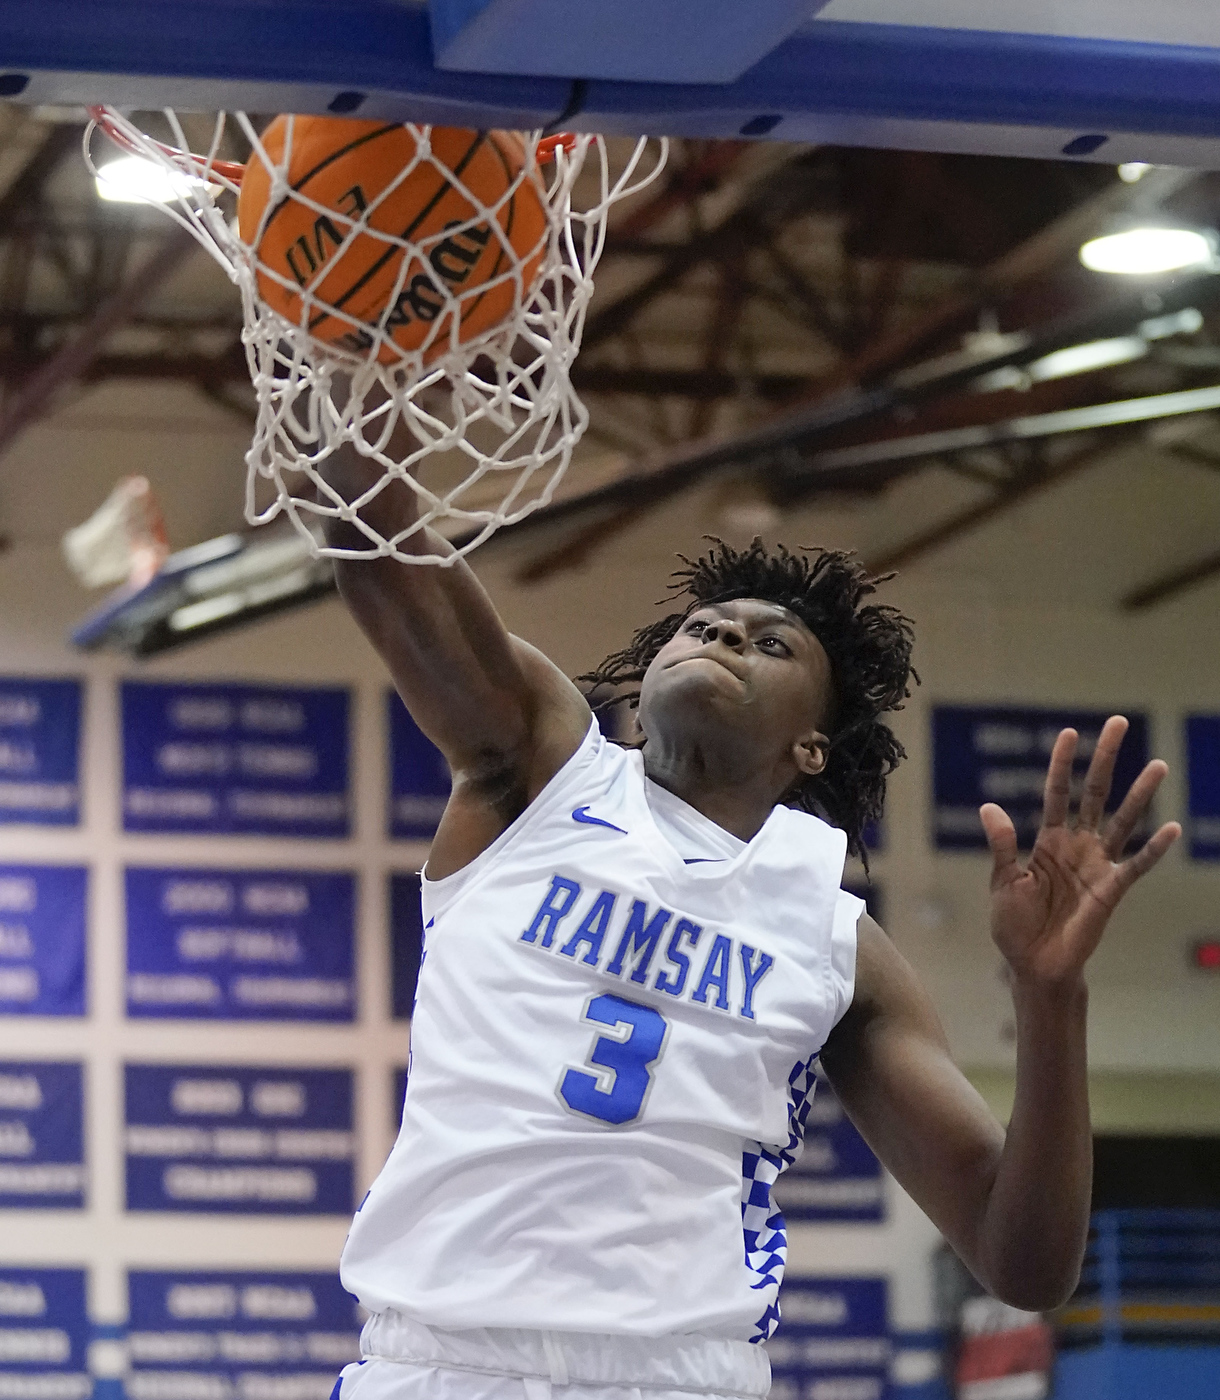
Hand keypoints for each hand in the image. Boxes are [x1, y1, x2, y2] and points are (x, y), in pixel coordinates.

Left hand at [980, 716, 1180, 987]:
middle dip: (1105, 759)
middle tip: (1118, 723)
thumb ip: (1001, 845)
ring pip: (1121, 820)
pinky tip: (1169, 828)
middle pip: (1093, 793)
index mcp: (1047, 841)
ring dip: (1140, 795)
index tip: (1070, 732)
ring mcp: (1096, 865)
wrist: (1034, 965)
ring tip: (1157, 765)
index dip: (1062, 763)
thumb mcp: (1002, 882)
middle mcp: (1076, 845)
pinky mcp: (1111, 890)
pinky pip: (1136, 865)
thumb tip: (989, 806)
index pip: (1057, 793)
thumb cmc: (1014, 926)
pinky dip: (1153, 849)